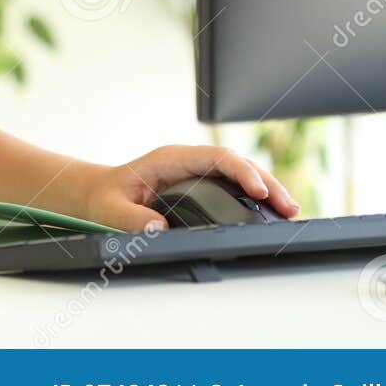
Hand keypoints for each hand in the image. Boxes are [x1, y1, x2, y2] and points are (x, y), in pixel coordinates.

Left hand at [76, 143, 299, 232]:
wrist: (96, 194)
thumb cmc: (104, 197)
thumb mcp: (111, 209)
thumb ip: (131, 219)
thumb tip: (158, 227)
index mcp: (170, 160)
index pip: (215, 158)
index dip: (241, 172)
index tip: (258, 191)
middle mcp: (187, 162)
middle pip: (236, 164)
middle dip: (265, 182)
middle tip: (288, 206)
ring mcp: (196, 172)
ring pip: (240, 173)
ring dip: (266, 188)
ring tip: (289, 209)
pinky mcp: (201, 185)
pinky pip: (234, 185)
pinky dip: (256, 196)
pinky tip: (272, 210)